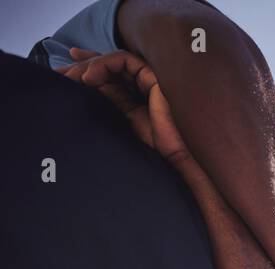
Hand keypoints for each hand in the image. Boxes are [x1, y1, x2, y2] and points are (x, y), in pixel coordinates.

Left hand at [57, 47, 190, 164]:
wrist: (171, 161)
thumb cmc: (150, 150)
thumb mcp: (118, 122)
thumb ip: (107, 101)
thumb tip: (84, 83)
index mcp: (134, 100)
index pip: (107, 78)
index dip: (85, 70)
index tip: (62, 73)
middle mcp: (142, 87)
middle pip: (108, 67)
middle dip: (81, 67)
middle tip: (60, 74)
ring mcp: (149, 81)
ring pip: (113, 61)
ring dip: (89, 65)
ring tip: (74, 78)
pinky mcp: (154, 77)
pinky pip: (125, 60)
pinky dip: (104, 64)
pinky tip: (90, 78)